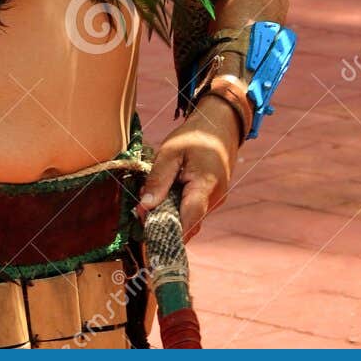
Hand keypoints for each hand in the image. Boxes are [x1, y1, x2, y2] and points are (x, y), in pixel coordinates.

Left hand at [137, 96, 240, 239]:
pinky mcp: (212, 201)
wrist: (220, 128)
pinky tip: (165, 196)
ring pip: (189, 219)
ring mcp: (215, 202)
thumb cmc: (194, 137)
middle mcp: (215, 200)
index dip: (169, 230)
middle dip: (163, 222)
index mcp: (206, 186)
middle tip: (141, 212)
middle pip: (187, 223)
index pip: (189, 219)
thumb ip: (158, 179)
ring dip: (170, 214)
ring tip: (152, 199)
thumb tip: (144, 207)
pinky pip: (192, 212)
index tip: (147, 232)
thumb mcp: (170, 151)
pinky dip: (177, 208)